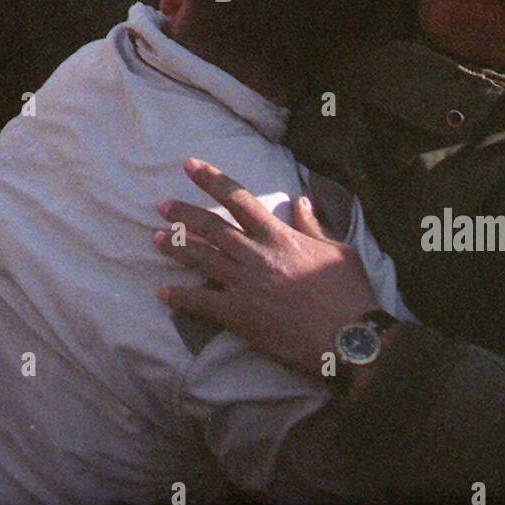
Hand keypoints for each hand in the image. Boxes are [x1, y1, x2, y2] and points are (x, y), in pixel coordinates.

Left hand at [153, 159, 379, 376]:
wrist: (349, 338)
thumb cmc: (349, 293)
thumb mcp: (338, 249)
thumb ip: (313, 225)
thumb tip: (301, 201)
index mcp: (279, 235)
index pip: (238, 198)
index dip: (212, 179)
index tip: (190, 166)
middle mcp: (257, 254)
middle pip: (211, 227)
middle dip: (183, 213)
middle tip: (161, 205)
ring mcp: (245, 285)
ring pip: (201, 259)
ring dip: (176, 247)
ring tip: (155, 238)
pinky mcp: (240, 316)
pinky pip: (202, 303)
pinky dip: (180, 297)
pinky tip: (164, 293)